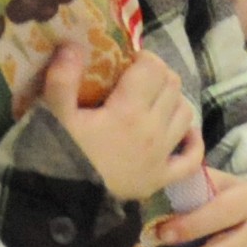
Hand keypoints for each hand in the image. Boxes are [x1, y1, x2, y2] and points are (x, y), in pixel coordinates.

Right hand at [41, 41, 201, 205]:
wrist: (64, 202)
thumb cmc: (58, 153)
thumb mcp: (53, 114)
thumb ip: (62, 78)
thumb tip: (73, 44)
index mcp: (128, 110)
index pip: (153, 69)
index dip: (143, 58)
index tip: (126, 60)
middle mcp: (153, 130)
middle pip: (172, 86)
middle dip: (157, 75)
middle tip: (136, 78)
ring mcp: (163, 155)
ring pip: (186, 114)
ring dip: (173, 101)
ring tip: (152, 101)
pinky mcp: (164, 178)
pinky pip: (193, 157)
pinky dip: (192, 141)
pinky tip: (182, 132)